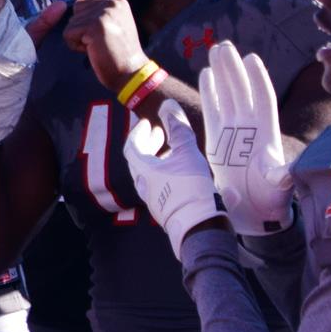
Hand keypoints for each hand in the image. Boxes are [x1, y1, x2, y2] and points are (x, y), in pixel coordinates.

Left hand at [64, 0, 147, 91]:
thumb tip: (78, 0)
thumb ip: (94, 13)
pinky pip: (68, 34)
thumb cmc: (118, 53)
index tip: (104, 36)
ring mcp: (103, 14)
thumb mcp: (109, 26)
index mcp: (117, 2)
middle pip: (75, 14)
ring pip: (70, 24)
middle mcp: (112, 4)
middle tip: (100, 43)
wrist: (130, 72)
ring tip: (98, 47)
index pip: (82, 5)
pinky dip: (75, 46)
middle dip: (81, 32)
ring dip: (79, 40)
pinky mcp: (94, 26)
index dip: (86, 25)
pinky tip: (93, 50)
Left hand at [123, 99, 225, 258]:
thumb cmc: (190, 187)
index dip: (138, 133)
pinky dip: (165, 171)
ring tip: (174, 149)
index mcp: (142, 171)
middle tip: (161, 133)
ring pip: (149, 173)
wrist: (199, 226)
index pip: (132, 147)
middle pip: (139, 160)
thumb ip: (177, 129)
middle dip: (148, 144)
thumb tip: (167, 105)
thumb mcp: (186, 154)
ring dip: (158, 158)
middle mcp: (143, 185)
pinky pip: (159, 184)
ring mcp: (153, 198)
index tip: (148, 123)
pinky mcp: (164, 208)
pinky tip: (181, 171)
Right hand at [198, 41, 293, 233]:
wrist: (253, 212)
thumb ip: (280, 175)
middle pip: (242, 91)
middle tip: (223, 46)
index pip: (262, 100)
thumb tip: (288, 171)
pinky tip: (206, 73)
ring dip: (222, 73)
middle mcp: (250, 127)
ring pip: (227, 95)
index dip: (257, 80)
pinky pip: (213, 109)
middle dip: (233, 68)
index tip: (251, 59)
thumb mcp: (278, 187)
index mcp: (266, 133)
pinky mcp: (217, 137)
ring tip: (215, 50)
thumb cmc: (270, 199)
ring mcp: (233, 130)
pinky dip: (210, 91)